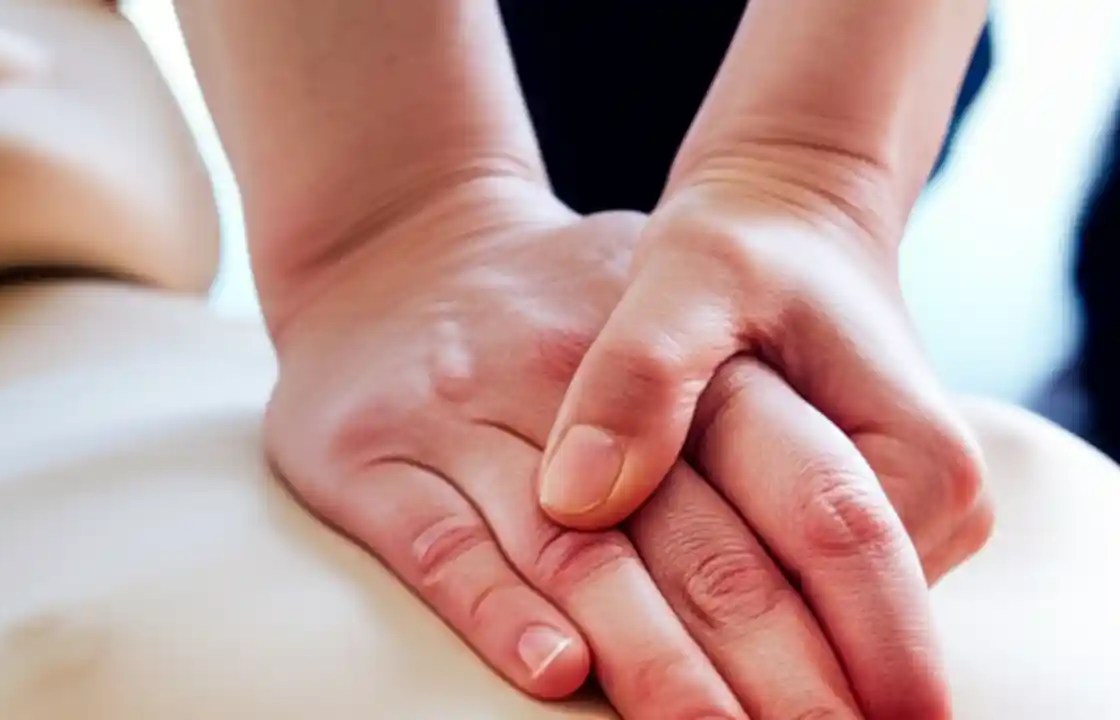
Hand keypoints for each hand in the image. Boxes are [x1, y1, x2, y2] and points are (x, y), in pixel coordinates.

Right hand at [263, 177, 865, 717]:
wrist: (400, 236)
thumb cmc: (569, 302)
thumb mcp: (685, 301)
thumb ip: (778, 425)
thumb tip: (896, 564)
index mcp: (686, 347)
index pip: (805, 490)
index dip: (869, 611)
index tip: (909, 708)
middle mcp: (577, 373)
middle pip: (702, 546)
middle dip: (781, 675)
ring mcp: (468, 410)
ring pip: (577, 557)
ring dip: (656, 667)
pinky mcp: (371, 450)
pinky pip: (441, 544)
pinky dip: (500, 614)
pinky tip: (557, 675)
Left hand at [539, 180, 993, 716]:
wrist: (786, 225)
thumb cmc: (743, 247)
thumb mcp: (688, 280)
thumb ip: (642, 377)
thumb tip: (577, 497)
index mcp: (911, 455)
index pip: (845, 592)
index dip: (771, 677)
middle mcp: (930, 505)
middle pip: (853, 646)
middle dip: (779, 711)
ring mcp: (901, 523)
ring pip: (831, 636)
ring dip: (763, 697)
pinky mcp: (861, 524)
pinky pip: (809, 603)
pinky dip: (754, 651)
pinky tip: (692, 692)